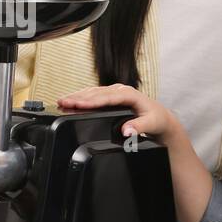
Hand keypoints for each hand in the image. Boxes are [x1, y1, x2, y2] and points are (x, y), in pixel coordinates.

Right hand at [56, 84, 179, 143]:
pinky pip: (93, 95)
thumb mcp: (151, 124)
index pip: (105, 97)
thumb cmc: (156, 120)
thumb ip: (138, 127)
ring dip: (76, 97)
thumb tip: (126, 130)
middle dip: (77, 98)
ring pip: (92, 92)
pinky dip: (80, 98)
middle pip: (95, 93)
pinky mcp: (110, 96)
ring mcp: (114, 92)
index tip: (77, 105)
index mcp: (129, 94)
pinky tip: (70, 101)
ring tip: (60, 102)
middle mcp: (120, 90)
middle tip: (62, 103)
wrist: (160, 118)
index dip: (90, 101)